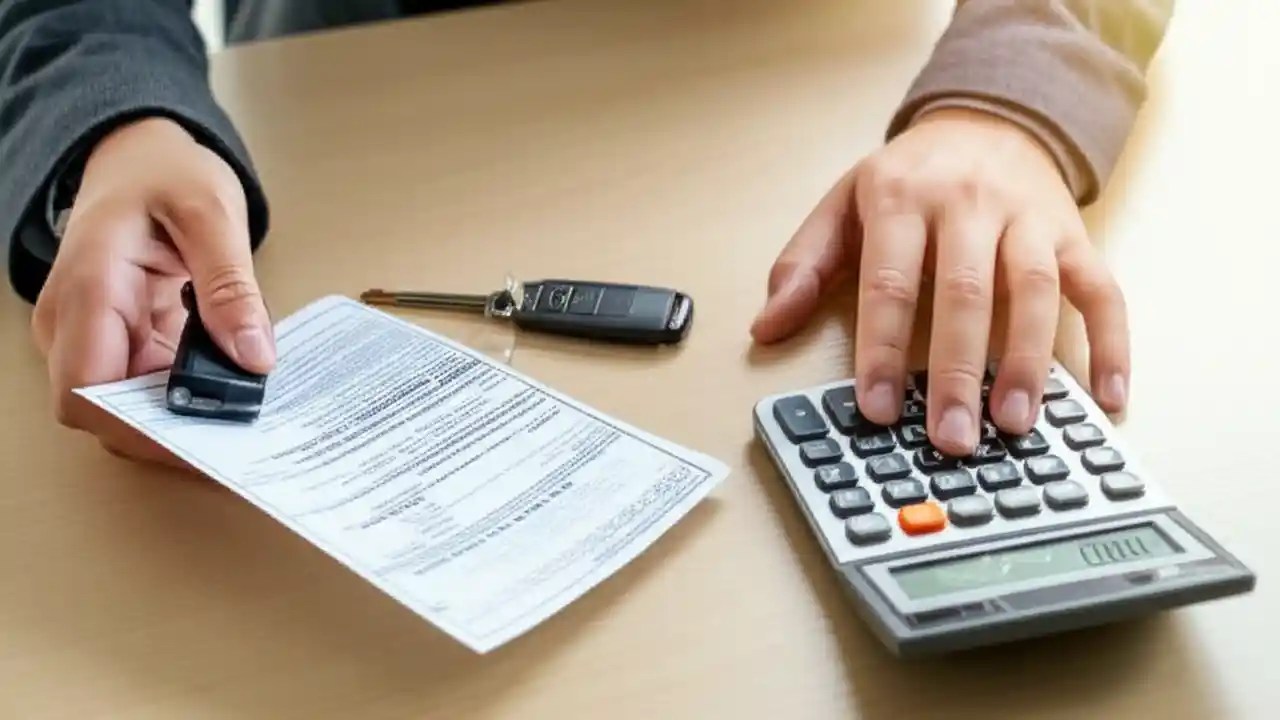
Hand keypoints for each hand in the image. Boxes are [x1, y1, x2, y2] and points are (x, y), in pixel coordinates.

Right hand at [32, 117, 275, 464]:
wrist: (140, 155)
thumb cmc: (164, 173)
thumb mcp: (210, 214)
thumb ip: (231, 287)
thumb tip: (253, 357)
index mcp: (88, 288)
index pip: (86, 393)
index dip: (141, 429)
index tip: (207, 436)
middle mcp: (75, 322)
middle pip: (107, 412)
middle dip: (173, 430)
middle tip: (246, 430)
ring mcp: (96, 335)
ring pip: (131, 406)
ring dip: (186, 416)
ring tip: (251, 412)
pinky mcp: (124, 340)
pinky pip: (150, 386)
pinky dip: (191, 394)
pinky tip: (236, 389)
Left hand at [751, 108, 1128, 455]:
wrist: (990, 118)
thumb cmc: (909, 176)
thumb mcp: (842, 205)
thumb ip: (803, 265)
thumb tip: (765, 329)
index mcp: (901, 199)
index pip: (889, 282)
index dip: (882, 350)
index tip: (877, 410)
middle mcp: (969, 204)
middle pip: (966, 294)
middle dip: (958, 372)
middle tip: (952, 438)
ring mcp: (1028, 218)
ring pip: (1036, 291)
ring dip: (1029, 362)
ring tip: (1017, 424)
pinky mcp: (1074, 233)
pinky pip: (1101, 288)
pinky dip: (1112, 343)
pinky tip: (1107, 397)